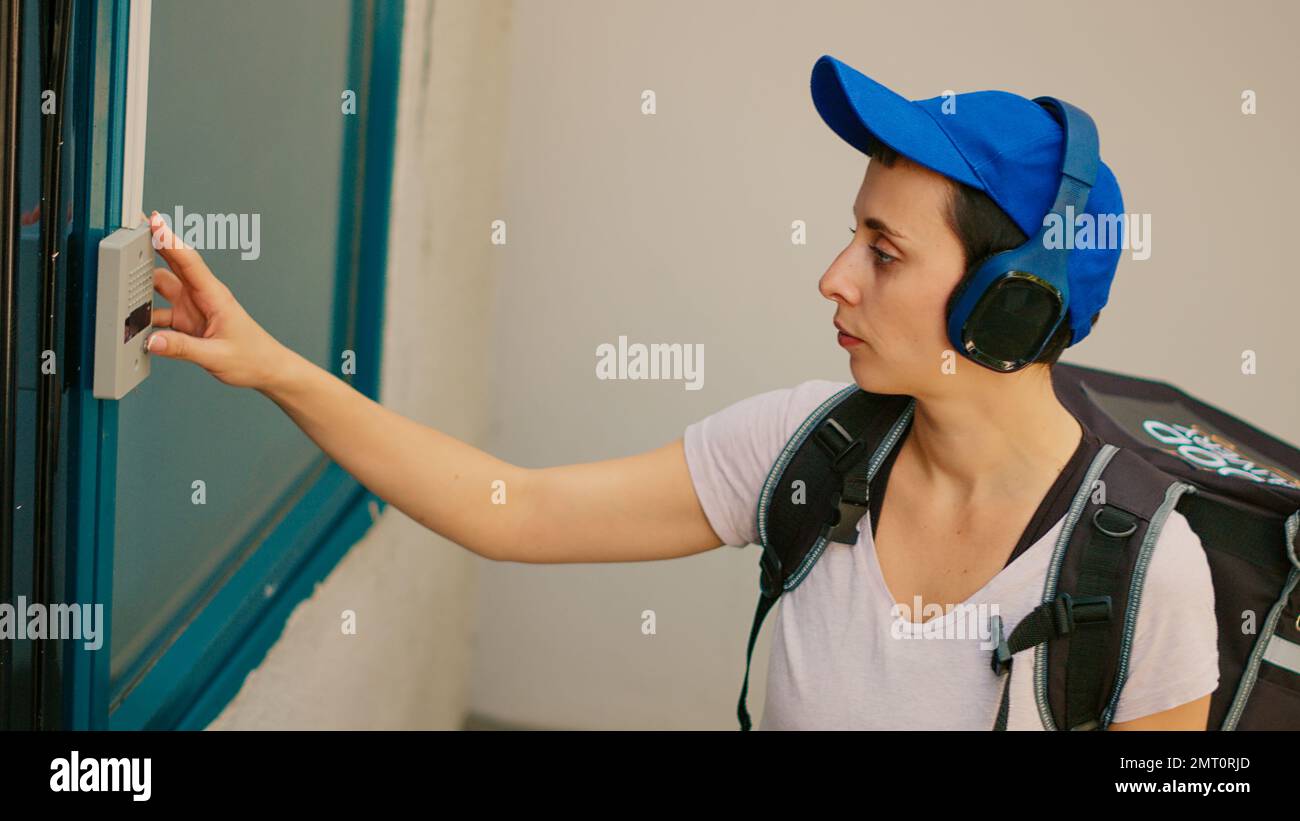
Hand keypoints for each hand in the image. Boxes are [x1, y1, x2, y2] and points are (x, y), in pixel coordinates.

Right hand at [144, 210, 295, 391]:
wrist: (266, 369)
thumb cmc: (252, 358)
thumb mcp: (216, 356)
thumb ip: (182, 348)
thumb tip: (152, 341)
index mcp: (214, 296)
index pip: (189, 261)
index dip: (169, 240)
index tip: (153, 222)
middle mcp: (202, 297)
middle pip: (171, 265)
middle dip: (151, 247)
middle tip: (128, 231)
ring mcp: (193, 308)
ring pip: (161, 288)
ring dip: (142, 285)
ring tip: (119, 277)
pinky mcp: (187, 322)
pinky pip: (160, 312)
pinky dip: (145, 315)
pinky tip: (132, 320)